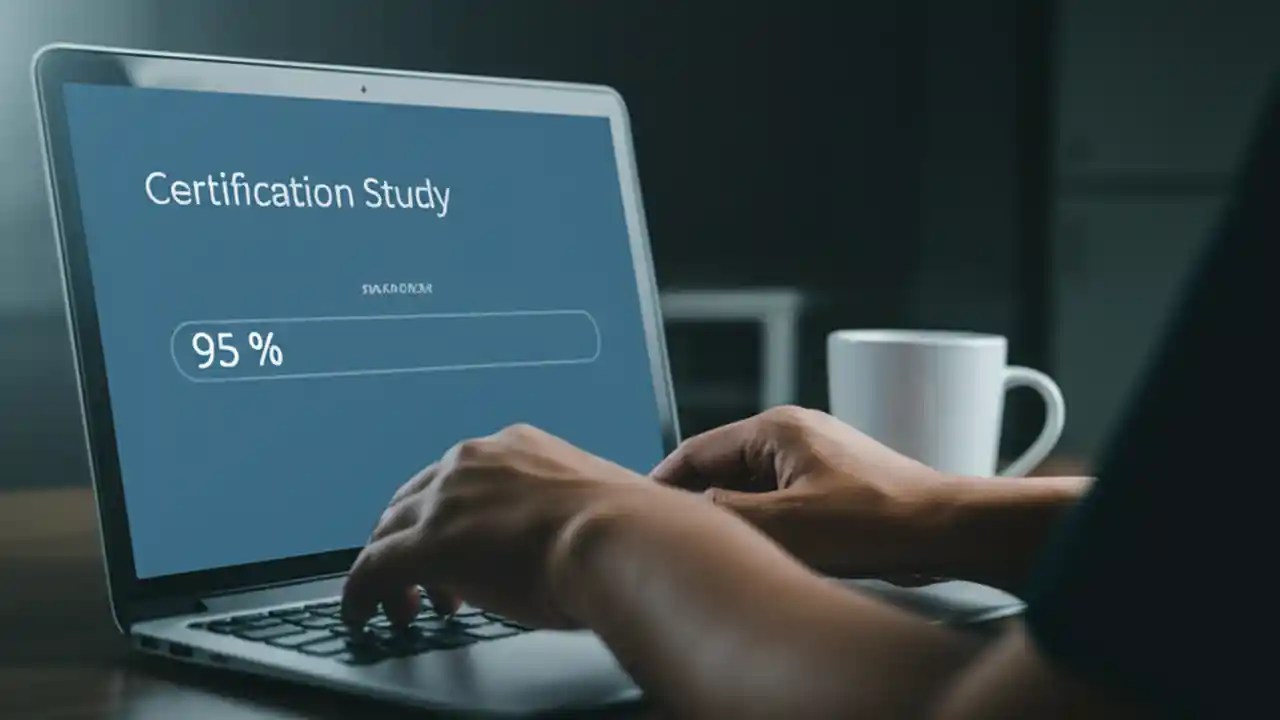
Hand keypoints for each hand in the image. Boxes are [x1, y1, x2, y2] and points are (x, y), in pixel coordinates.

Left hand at [341, 424, 656, 629]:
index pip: (461, 478)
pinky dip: (363, 594)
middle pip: (416, 499)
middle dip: (417, 541)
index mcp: (516, 446)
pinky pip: (373, 569)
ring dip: (392, 570)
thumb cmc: (628, 531)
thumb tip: (589, 536)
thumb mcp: (598, 504)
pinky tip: (364, 615)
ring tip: (404, 607)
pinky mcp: (425, 545)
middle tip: (431, 584)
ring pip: (390, 532)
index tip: (464, 549)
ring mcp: (446, 501)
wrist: (619, 540)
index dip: (455, 517)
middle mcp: (473, 461)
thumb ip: (575, 512)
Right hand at [651, 406, 951, 578]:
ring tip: (715, 547)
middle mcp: (793, 431)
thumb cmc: (873, 521)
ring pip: (752, 484)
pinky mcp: (834, 479)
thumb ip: (724, 515)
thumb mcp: (784, 525)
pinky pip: (780, 495)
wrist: (944, 528)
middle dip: (698, 501)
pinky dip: (763, 518)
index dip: (663, 482)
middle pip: (723, 466)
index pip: (697, 450)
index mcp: (776, 428)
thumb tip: (684, 512)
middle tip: (671, 535)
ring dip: (734, 513)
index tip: (638, 508)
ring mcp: (816, 453)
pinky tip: (762, 548)